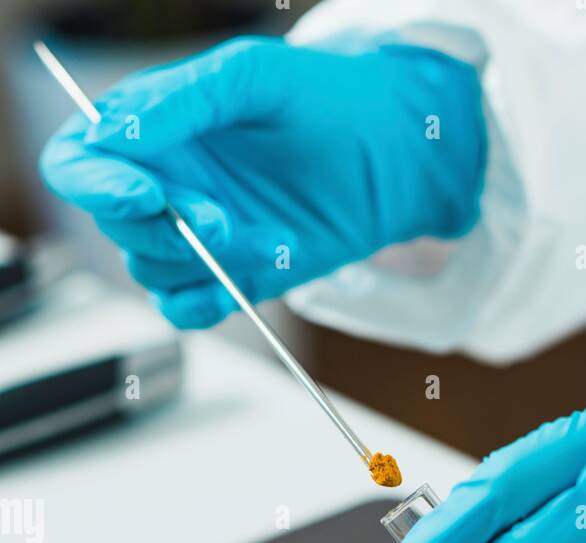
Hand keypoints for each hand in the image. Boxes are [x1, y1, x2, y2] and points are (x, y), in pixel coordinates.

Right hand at [40, 37, 483, 327]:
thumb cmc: (325, 102)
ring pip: (148, 269)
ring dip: (191, 262)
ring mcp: (196, 234)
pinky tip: (231, 286)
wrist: (394, 158)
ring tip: (249, 234)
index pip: (80, 162)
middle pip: (115, 224)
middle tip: (218, 218)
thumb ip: (181, 100)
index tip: (140, 193)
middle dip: (160, 227)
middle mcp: (165, 182)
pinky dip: (198, 305)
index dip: (96, 183)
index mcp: (153, 128)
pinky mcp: (231, 275)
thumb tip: (116, 132)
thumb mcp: (252, 77)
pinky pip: (184, 309)